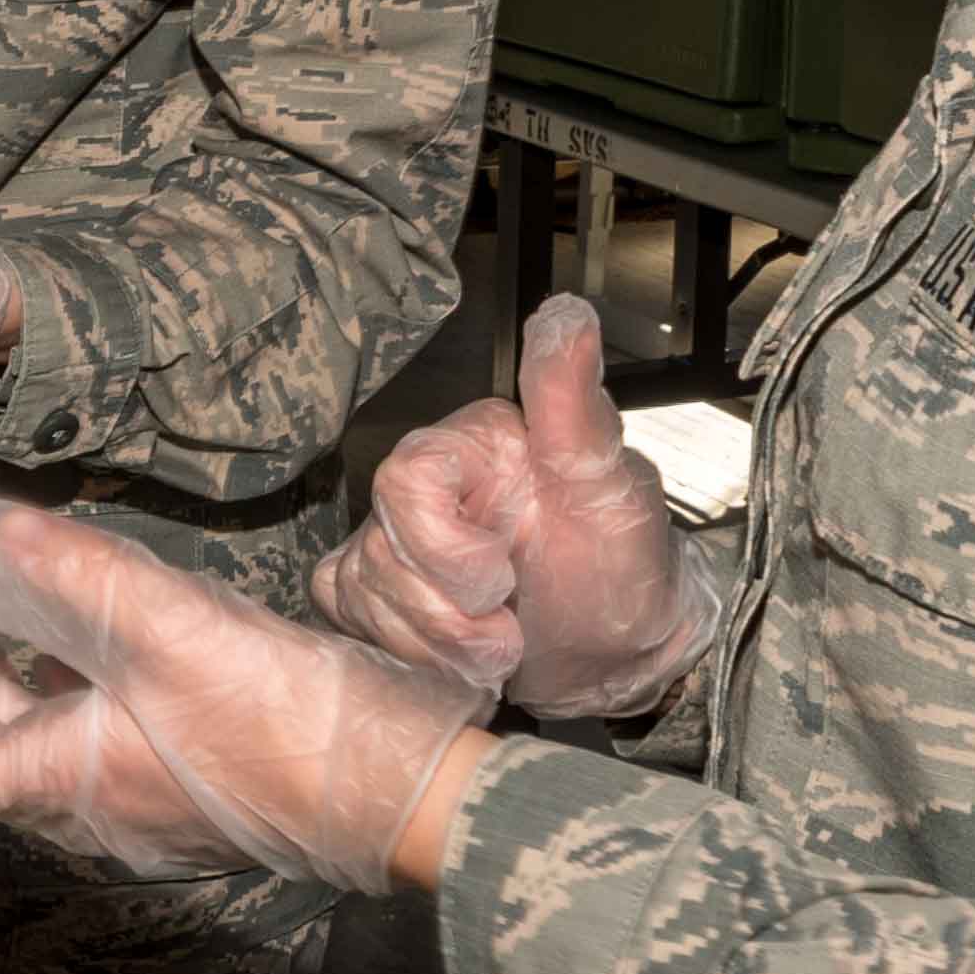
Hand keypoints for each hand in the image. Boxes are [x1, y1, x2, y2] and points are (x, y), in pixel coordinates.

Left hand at [0, 495, 485, 896]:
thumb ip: (74, 573)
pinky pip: (87, 745)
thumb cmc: (289, 726)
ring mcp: (135, 805)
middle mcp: (86, 808)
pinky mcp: (181, 791)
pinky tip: (79, 642)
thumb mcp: (171, 629)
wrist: (403, 792)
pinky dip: (58, 692)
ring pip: (32, 746)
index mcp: (62, 779)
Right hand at [312, 295, 720, 718]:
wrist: (620, 650)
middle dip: (444, 613)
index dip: (440, 544)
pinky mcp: (377, 591)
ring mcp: (392, 539)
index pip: (407, 476)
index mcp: (473, 446)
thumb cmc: (624, 566)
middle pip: (379, 545)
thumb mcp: (614, 488)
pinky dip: (409, 656)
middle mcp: (423, 486)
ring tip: (499, 648)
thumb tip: (567, 314)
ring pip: (363, 590)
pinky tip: (459, 659)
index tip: (500, 580)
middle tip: (508, 635)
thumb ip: (575, 405)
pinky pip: (351, 618)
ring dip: (436, 644)